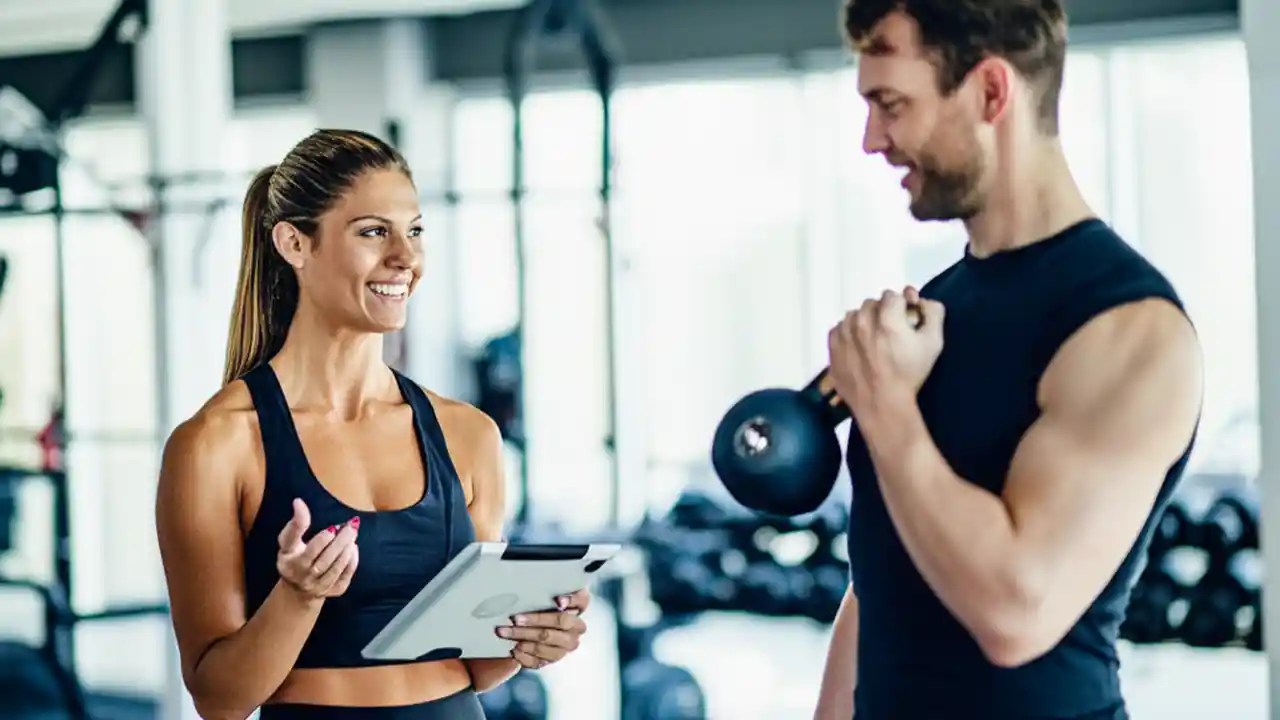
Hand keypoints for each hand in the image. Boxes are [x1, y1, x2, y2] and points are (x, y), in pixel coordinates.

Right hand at [276, 498, 360, 599]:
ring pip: (335, 569)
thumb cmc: (294, 557)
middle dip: (339, 542)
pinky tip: (353, 548)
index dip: (320, 541)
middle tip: (350, 525)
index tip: (331, 528)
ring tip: (352, 533)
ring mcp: (318, 586)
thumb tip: (299, 502)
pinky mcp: (333, 592)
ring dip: (346, 550)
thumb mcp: (288, 542)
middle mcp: (303, 576)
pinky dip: (351, 563)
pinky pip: (344, 578)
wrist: (298, 590)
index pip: (307, 553)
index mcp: (290, 562)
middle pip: (324, 560)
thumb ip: (295, 524)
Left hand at [496, 588, 591, 668]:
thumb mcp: (546, 593)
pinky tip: (513, 649)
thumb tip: (531, 580)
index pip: (581, 601)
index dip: (572, 600)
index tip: (558, 600)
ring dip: (523, 637)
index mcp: (578, 607)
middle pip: (560, 622)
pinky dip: (525, 655)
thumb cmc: (541, 604)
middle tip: (515, 618)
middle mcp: (576, 628)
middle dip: (535, 620)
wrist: (538, 626)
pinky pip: (540, 660)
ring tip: (506, 632)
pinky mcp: (554, 659)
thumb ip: (546, 589)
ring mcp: (566, 646)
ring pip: (546, 642)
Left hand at [827, 287, 944, 419]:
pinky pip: (839, 329)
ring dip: (864, 323)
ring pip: (854, 315)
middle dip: (882, 314)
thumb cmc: (909, 374)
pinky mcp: (832, 346)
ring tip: (873, 343)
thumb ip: (932, 313)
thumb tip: (921, 300)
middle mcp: (862, 320)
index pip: (892, 296)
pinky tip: (858, 350)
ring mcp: (843, 333)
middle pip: (872, 304)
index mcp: (887, 316)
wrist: (882, 404)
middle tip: (890, 334)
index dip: (901, 308)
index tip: (904, 322)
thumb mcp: (933, 343)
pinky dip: (848, 335)